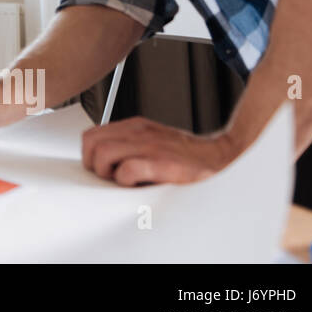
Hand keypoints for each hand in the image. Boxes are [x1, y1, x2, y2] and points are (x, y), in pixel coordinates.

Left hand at [82, 117, 239, 185]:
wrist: (221, 158)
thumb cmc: (185, 156)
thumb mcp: (152, 141)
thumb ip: (128, 145)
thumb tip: (100, 161)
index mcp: (135, 127)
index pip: (92, 134)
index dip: (90, 155)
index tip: (99, 168)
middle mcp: (140, 133)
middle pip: (91, 142)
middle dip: (93, 163)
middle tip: (109, 176)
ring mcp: (151, 147)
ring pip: (103, 153)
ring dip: (106, 172)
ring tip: (122, 180)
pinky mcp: (164, 165)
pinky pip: (128, 170)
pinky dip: (126, 180)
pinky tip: (138, 185)